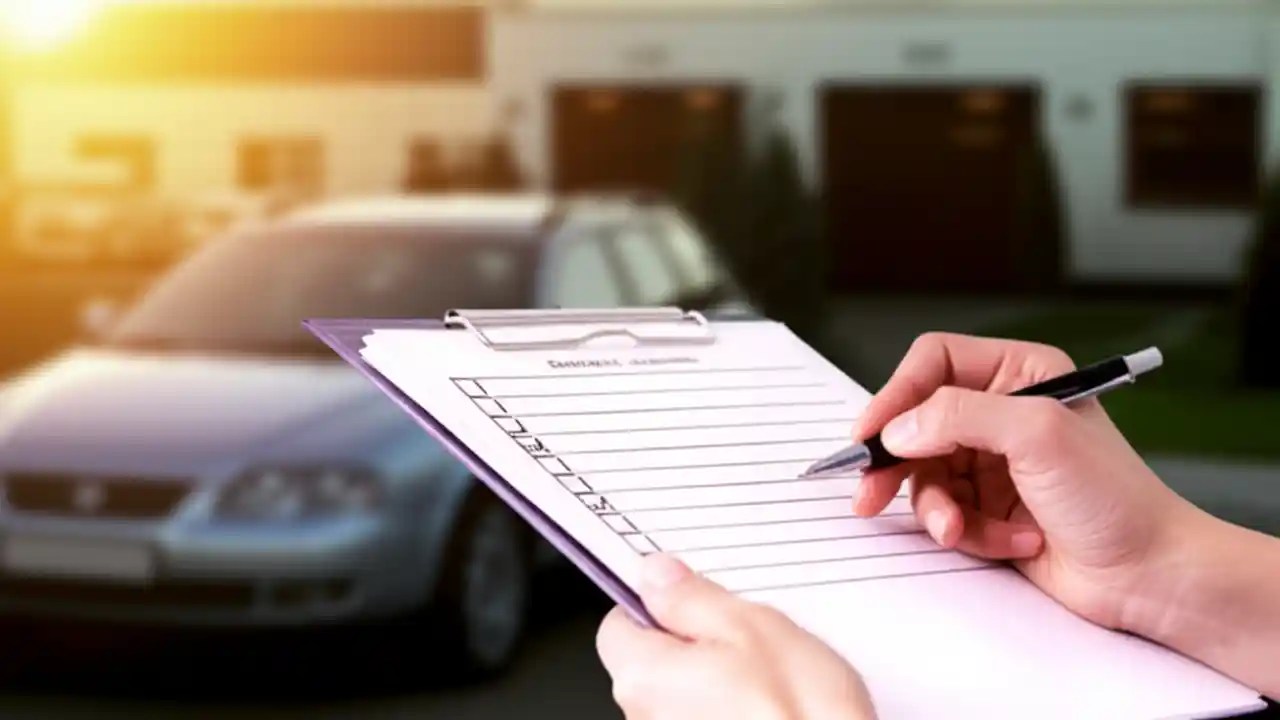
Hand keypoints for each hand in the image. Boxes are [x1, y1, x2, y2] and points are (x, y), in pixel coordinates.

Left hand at [597, 554, 875, 719]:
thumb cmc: (802, 716)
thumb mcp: (752, 628)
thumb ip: (692, 597)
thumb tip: (656, 574)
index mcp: (643, 677)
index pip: (619, 623)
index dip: (659, 608)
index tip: (694, 602)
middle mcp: (644, 719)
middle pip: (649, 663)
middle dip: (691, 646)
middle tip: (746, 643)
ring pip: (679, 695)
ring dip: (712, 683)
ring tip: (767, 684)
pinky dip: (725, 713)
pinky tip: (767, 712)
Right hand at [851, 333, 1209, 634]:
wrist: (1149, 574)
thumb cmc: (1117, 498)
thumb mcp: (1037, 435)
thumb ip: (959, 415)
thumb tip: (898, 427)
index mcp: (1020, 373)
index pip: (934, 363)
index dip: (896, 394)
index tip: (869, 433)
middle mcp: (1003, 412)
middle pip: (916, 422)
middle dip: (896, 463)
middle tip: (870, 491)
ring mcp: (994, 462)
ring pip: (925, 474)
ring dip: (938, 508)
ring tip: (957, 528)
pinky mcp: (989, 508)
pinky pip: (947, 513)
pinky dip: (968, 531)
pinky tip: (1010, 542)